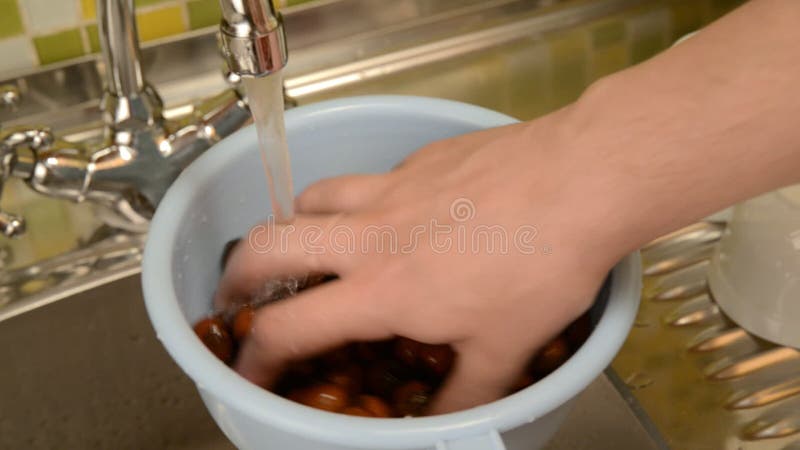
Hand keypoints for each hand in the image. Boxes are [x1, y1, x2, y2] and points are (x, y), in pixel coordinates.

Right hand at [215, 109, 630, 413]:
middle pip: (268, 246)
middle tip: (238, 293)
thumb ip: (465, 393)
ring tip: (302, 242)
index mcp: (381, 291)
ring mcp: (390, 187)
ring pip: (310, 198)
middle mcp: (369, 235)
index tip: (248, 366)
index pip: (289, 328)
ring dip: (293, 224)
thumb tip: (445, 422)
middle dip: (237, 275)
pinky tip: (387, 209)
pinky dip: (355, 197)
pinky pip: (366, 176)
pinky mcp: (418, 158)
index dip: (255, 357)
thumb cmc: (543, 264)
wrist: (578, 180)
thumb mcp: (505, 348)